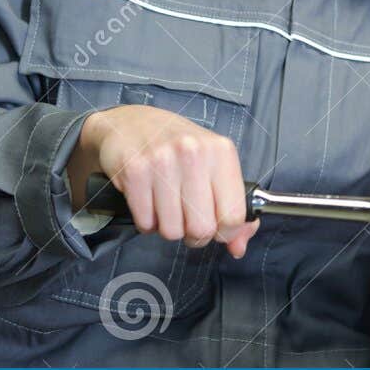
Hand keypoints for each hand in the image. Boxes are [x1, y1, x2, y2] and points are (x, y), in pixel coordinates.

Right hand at [67, 105, 259, 257]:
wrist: (131, 123)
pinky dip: (146, 221)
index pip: (234, 215)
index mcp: (222, 151)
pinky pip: (145, 223)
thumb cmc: (178, 148)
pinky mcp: (134, 171)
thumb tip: (238, 246)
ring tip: (166, 206)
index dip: (225, 232)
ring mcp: (162, 160)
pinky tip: (148, 201)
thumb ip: (232, 208)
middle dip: (194, 234)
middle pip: (202, 228)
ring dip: (167, 227)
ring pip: (172, 230)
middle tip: (186, 219)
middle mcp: (194, 153)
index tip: (215, 227)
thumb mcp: (214, 167)